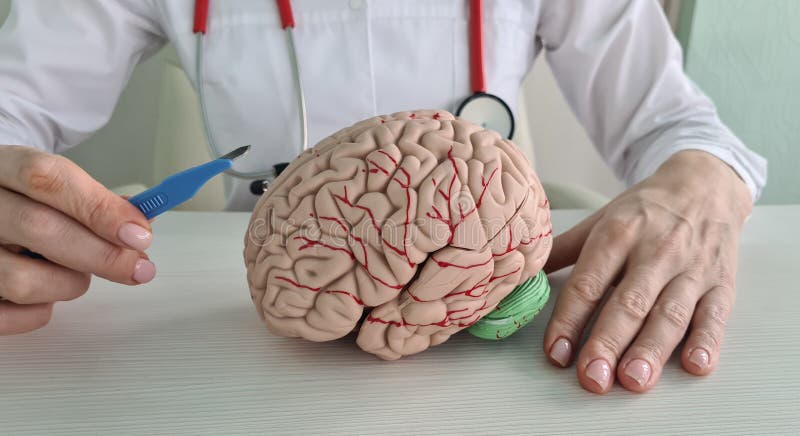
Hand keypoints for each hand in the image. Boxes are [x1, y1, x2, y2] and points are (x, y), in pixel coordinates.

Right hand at [0, 146, 154, 334]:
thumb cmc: (22, 202)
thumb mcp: (53, 186)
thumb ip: (95, 202)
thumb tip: (140, 226)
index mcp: (0, 167)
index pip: (47, 178)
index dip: (99, 208)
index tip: (138, 234)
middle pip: (39, 228)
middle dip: (101, 254)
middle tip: (137, 267)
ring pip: (23, 280)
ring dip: (70, 284)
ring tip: (78, 275)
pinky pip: (7, 317)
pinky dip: (39, 312)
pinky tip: (47, 294)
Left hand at [542, 150, 752, 392]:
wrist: (704, 185)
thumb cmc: (643, 212)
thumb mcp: (599, 222)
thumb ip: (562, 252)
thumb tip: (518, 277)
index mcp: (617, 234)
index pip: (588, 283)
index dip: (569, 320)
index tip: (556, 353)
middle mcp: (654, 251)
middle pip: (628, 303)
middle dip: (608, 342)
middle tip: (592, 378)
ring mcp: (691, 269)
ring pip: (670, 314)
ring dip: (651, 350)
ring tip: (634, 380)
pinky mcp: (722, 284)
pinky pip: (715, 315)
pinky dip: (707, 341)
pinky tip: (695, 364)